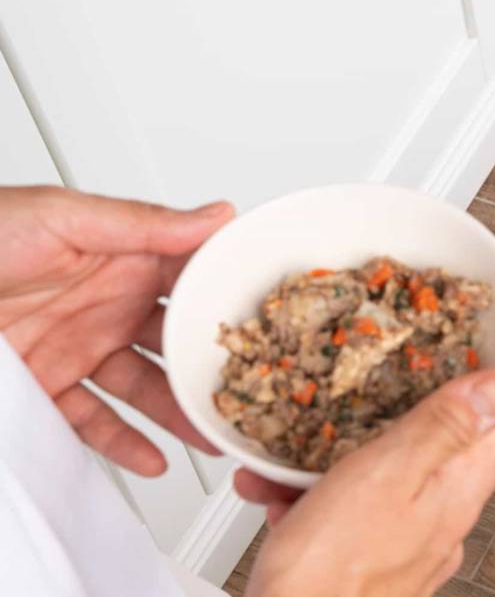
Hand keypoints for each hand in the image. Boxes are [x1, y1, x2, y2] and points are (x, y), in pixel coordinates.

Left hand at [0, 186, 233, 474]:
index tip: (269, 326)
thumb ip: (142, 223)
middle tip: (248, 394)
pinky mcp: (49, 386)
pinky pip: (94, 421)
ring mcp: (82, 347)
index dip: (231, 303)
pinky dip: (124, 444)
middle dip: (215, 371)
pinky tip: (153, 456)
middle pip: (179, 344)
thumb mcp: (62, 216)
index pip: (194, 282)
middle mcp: (111, 303)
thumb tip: (215, 215)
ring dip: (180, 413)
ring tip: (210, 435)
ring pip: (146, 388)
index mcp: (125, 258)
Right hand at [240, 369, 494, 596]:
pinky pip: (347, 516)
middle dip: (393, 420)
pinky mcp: (365, 567)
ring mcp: (404, 548)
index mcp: (455, 496)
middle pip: (438, 452)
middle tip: (361, 403)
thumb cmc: (330, 573)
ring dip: (338, 460)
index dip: (485, 391)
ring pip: (384, 482)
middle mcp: (439, 525)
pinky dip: (313, 500)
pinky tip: (281, 496)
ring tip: (298, 460)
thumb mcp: (389, 475)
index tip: (458, 362)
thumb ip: (444, 428)